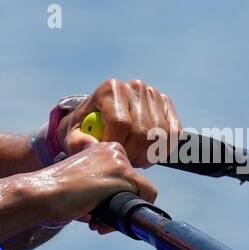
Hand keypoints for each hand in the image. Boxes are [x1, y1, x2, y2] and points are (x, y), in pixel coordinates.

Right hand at [35, 139, 156, 231]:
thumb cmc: (55, 192)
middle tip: (95, 220)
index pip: (123, 176)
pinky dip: (129, 215)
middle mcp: (113, 149)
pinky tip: (103, 222)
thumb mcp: (81, 181)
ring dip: (119, 214)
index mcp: (102, 148)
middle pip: (133, 185)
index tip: (94, 209)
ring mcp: (120, 160)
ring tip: (96, 223)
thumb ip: (100, 186)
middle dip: (117, 206)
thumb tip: (120, 204)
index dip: (113, 198)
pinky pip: (146, 196)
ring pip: (139, 193)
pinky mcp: (124, 173)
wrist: (43, 192)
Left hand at [59, 78, 181, 169]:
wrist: (101, 116)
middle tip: (124, 162)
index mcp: (110, 89)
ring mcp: (152, 94)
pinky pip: (174, 133)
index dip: (118, 146)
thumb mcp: (73, 134)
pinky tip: (149, 153)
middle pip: (142, 132)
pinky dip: (164, 149)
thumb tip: (92, 145)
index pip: (120, 123)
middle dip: (133, 155)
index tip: (112, 157)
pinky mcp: (166, 103)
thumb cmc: (86, 127)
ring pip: (159, 135)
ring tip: (133, 158)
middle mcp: (134, 87)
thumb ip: (78, 142)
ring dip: (148, 155)